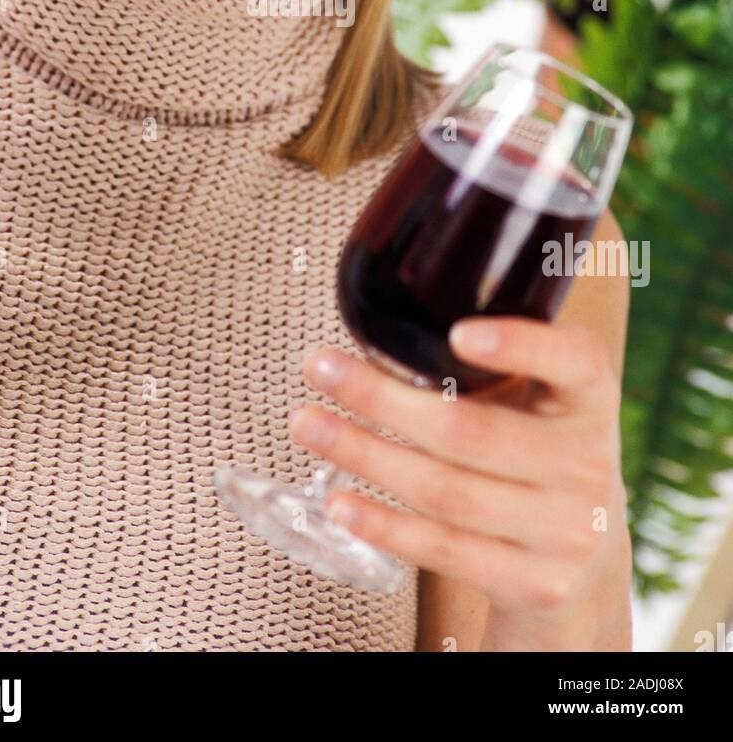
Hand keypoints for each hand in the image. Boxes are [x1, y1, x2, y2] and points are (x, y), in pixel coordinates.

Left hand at [289, 318, 625, 613]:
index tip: (458, 332)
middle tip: (318, 366)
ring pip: (447, 492)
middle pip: (473, 432)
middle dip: (382, 398)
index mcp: (592, 400)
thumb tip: (379, 315)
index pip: (577, 362)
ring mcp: (565, 532)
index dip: (521, 346)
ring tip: (307, 424)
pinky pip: (445, 550)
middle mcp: (588, 465)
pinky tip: (338, 501)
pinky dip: (385, 525)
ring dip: (365, 455)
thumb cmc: (538, 449)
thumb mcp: (539, 400)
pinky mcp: (534, 584)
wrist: (583, 555)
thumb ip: (491, 363)